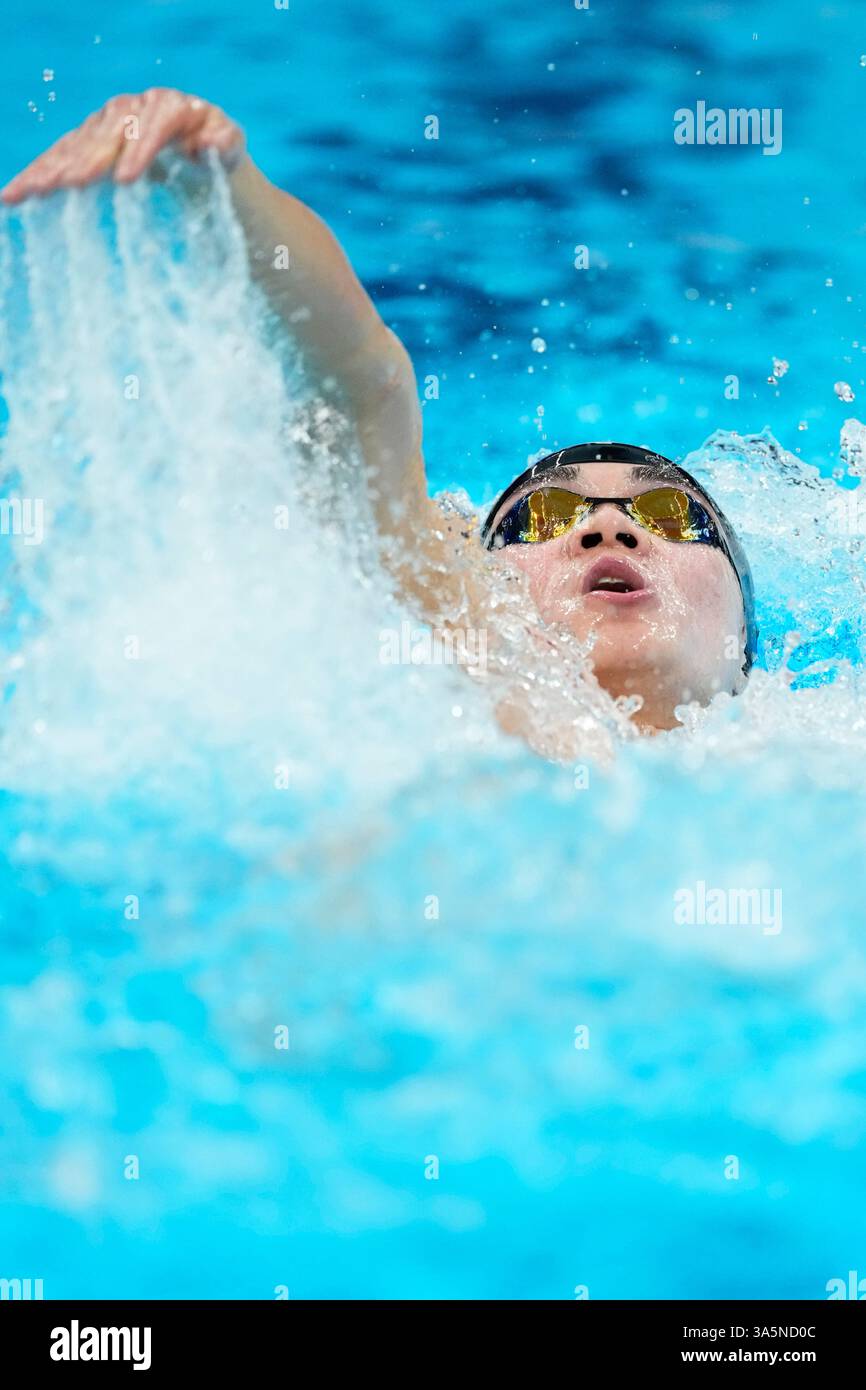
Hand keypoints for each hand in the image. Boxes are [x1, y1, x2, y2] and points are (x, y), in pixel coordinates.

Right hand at [1, 88, 244, 204]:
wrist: (205, 161)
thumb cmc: (220, 159)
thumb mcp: (231, 154)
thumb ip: (225, 143)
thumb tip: (209, 142)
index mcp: (173, 107)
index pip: (155, 121)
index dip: (139, 148)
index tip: (126, 180)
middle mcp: (135, 109)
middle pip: (110, 130)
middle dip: (90, 157)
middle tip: (72, 183)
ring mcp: (109, 125)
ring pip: (80, 142)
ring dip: (56, 167)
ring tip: (37, 190)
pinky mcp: (91, 144)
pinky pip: (62, 158)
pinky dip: (39, 175)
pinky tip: (16, 194)